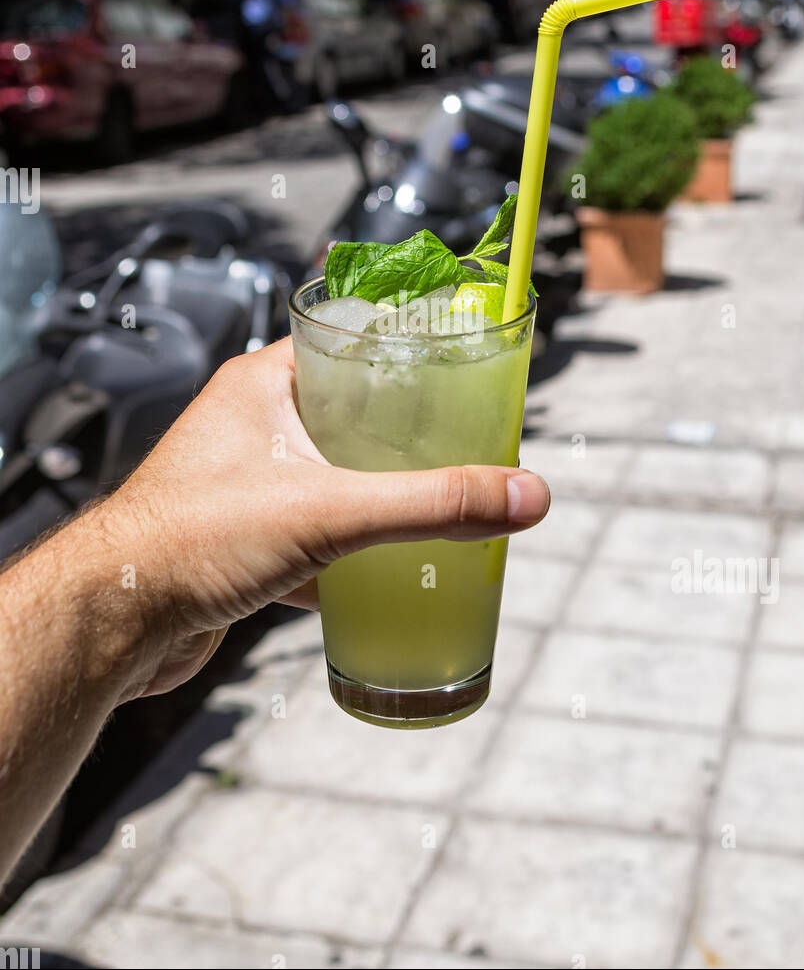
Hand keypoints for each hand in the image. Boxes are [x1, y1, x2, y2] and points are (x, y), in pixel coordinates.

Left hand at [107, 337, 549, 699]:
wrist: (111, 626)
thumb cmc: (192, 541)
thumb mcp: (330, 511)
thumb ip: (432, 504)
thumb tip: (527, 496)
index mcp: (264, 385)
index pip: (349, 344)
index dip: (406, 356)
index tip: (462, 376)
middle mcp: (251, 428)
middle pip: (351, 419)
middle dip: (408, 444)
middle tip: (466, 456)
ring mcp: (244, 487)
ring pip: (333, 483)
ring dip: (380, 504)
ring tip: (439, 517)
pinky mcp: (242, 544)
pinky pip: (311, 539)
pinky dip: (348, 559)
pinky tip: (382, 583)